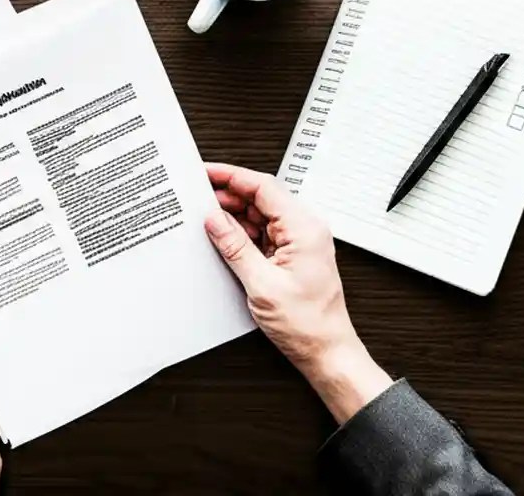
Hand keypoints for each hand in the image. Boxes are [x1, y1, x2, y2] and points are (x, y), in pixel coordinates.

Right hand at [204, 162, 392, 423]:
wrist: (326, 351)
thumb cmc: (307, 323)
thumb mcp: (261, 284)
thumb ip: (235, 247)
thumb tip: (214, 220)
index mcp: (304, 229)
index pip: (263, 187)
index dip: (231, 176)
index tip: (207, 172)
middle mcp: (305, 230)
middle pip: (261, 198)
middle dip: (228, 195)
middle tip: (197, 197)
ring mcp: (298, 242)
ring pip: (259, 215)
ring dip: (233, 216)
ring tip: (205, 219)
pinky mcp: (291, 255)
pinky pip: (262, 234)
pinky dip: (240, 233)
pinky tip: (222, 238)